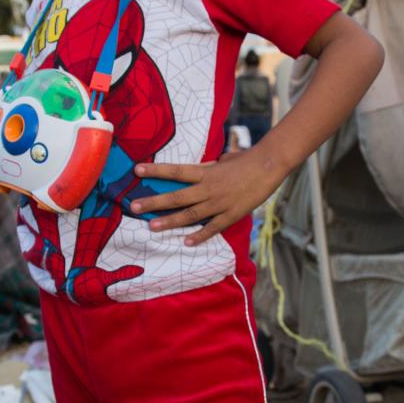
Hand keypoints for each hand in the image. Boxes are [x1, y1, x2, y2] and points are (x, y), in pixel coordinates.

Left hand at [130, 152, 285, 246]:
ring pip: (190, 214)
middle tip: (134, 206)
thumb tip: (199, 169)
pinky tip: (186, 242)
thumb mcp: (223, 160)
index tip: (137, 170)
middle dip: (154, 202)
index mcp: (205, 172)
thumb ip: (209, 168)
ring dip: (170, 221)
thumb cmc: (246, 159)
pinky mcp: (231, 214)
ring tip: (152, 226)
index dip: (156, 170)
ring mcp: (219, 203)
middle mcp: (208, 188)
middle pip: (177, 196)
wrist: (269, 166)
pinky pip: (212, 227)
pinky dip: (200, 236)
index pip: (175, 170)